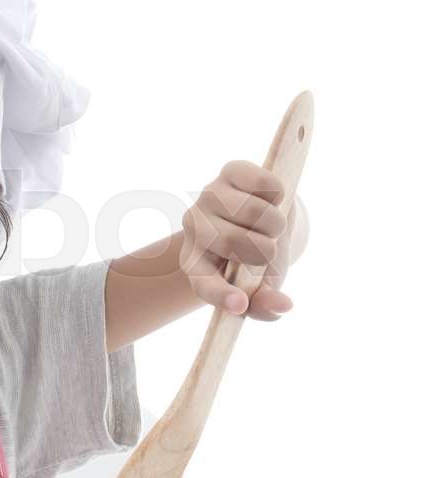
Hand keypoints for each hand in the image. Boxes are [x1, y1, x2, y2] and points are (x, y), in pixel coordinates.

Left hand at [181, 160, 300, 318]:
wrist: (267, 215)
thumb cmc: (259, 256)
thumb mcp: (261, 285)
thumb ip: (266, 304)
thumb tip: (283, 306)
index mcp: (196, 264)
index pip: (203, 284)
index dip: (220, 295)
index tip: (240, 303)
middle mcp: (194, 227)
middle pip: (231, 240)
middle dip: (264, 249)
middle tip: (269, 247)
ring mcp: (209, 196)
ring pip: (251, 211)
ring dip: (276, 224)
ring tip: (272, 226)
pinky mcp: (230, 171)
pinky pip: (263, 183)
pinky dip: (278, 195)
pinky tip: (273, 200)